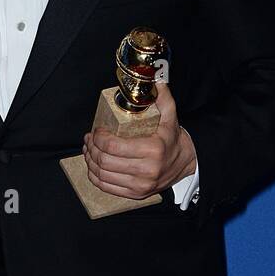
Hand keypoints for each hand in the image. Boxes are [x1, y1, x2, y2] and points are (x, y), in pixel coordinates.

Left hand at [82, 83, 196, 200]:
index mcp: (152, 150)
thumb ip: (162, 97)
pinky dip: (95, 176)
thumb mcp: (170, 115)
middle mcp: (146, 171)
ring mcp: (140, 186)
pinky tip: (93, 165)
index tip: (96, 130)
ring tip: (89, 150)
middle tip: (89, 139)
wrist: (185, 162)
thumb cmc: (172, 138)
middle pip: (104, 161)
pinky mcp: (135, 194)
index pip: (112, 146)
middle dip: (91, 148)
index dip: (98, 137)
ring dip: (90, 161)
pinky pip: (106, 187)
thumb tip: (154, 80)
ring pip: (102, 175)